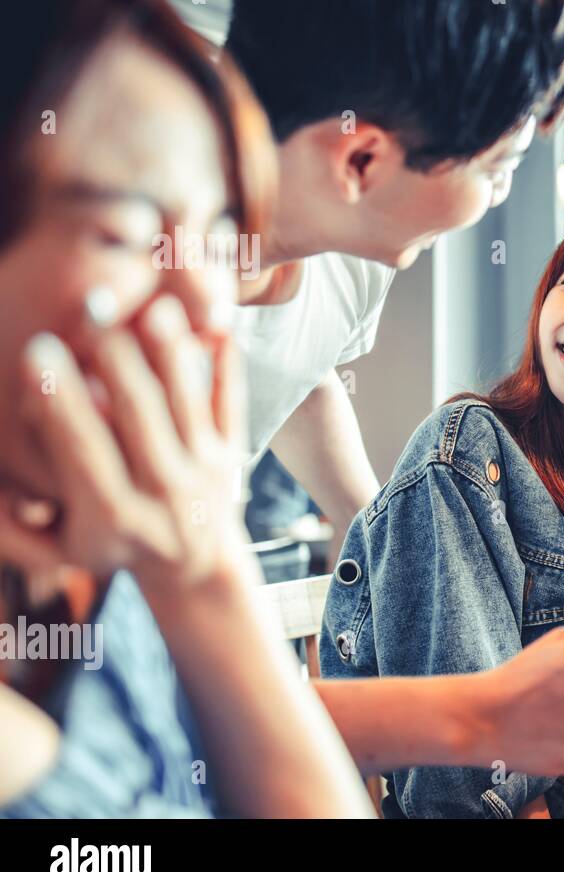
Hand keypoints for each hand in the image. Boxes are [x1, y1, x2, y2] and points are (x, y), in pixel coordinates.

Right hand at [0, 296, 249, 593]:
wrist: (192, 566)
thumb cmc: (106, 541)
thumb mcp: (60, 541)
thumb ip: (28, 509)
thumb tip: (15, 467)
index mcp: (112, 513)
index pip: (82, 447)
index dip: (60, 400)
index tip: (39, 349)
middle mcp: (163, 492)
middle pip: (139, 415)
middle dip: (114, 360)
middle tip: (94, 305)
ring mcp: (204, 470)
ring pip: (188, 402)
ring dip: (171, 352)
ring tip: (155, 306)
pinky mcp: (234, 454)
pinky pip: (233, 406)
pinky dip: (229, 370)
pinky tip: (220, 330)